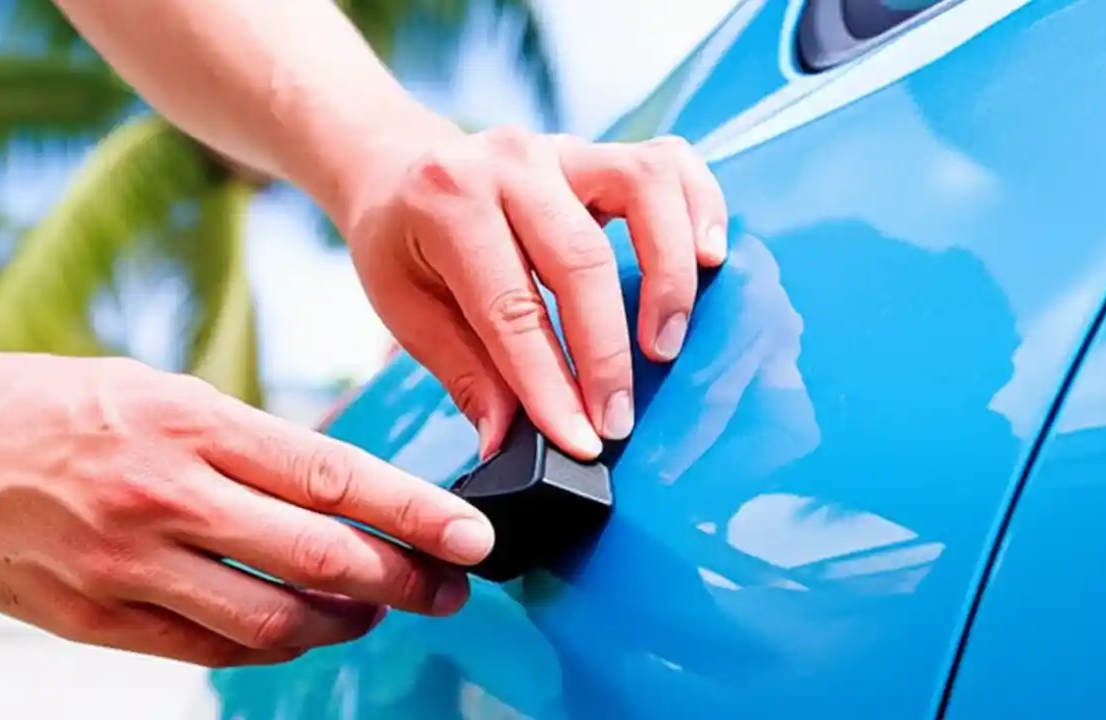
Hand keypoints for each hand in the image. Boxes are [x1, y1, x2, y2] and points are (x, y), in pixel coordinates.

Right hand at [0, 346, 493, 666]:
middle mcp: (168, 494)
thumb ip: (249, 444)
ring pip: (271, 616)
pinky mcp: (94, 616)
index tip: (471, 535)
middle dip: (403, 578)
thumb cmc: (60, 405)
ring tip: (375, 610)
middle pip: (318, 553)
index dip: (415, 512)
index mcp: (194, 422)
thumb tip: (340, 492)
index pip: (333, 475)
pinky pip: (208, 648)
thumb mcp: (166, 391)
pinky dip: (268, 645)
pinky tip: (299, 631)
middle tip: (449, 587)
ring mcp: (128, 563)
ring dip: (341, 621)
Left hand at [338, 123, 727, 458]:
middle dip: (606, 354)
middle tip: (617, 422)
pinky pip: (672, 164)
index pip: (510, 306)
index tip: (579, 441)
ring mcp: (563, 147)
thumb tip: (507, 440)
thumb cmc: (401, 242)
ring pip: (645, 190)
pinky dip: (701, 208)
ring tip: (664, 346)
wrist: (397, 167)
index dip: (550, 383)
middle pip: (580, 259)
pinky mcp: (603, 149)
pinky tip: (707, 260)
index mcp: (447, 201)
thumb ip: (465, 371)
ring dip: (667, 277)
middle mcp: (510, 160)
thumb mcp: (405, 307)